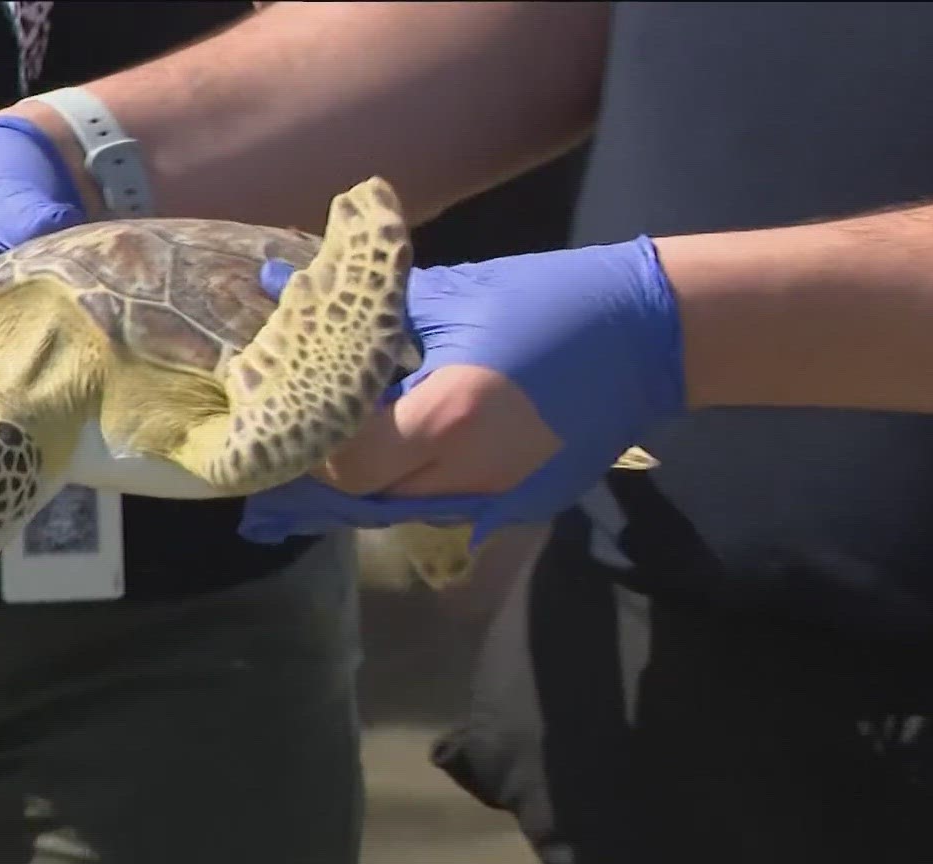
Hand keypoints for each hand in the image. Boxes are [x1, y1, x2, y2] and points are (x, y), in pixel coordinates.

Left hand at [239, 237, 686, 543]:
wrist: (652, 333)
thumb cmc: (550, 299)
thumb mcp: (454, 293)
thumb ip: (368, 309)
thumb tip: (280, 284)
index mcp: (447, 414)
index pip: (346, 461)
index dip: (311, 445)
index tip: (289, 415)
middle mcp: (469, 472)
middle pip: (367, 497)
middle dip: (330, 470)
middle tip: (299, 438)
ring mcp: (499, 498)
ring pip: (402, 509)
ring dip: (369, 483)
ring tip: (336, 451)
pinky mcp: (520, 505)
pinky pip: (444, 508)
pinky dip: (412, 488)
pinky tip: (397, 460)